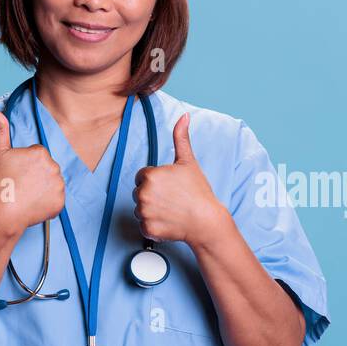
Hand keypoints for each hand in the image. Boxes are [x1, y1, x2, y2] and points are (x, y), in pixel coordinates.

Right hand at [0, 105, 65, 240]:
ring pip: (51, 184)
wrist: (1, 213)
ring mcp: (59, 186)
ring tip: (25, 195)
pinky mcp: (60, 203)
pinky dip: (46, 203)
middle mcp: (54, 167)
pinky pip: (55, 200)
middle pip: (46, 169)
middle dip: (35, 176)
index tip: (15, 173)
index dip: (24, 165)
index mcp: (41, 152)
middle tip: (19, 185)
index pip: (36, 156)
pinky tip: (33, 204)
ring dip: (42, 188)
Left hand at [132, 113, 226, 246]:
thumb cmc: (198, 191)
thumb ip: (181, 138)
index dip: (157, 181)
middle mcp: (142, 193)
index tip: (171, 187)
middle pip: (139, 192)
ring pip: (140, 209)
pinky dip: (154, 226)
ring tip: (171, 211)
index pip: (142, 176)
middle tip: (172, 199)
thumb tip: (184, 116)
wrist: (206, 221)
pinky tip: (168, 222)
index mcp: (149, 175)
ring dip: (152, 211)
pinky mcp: (147, 229)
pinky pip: (143, 226)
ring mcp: (144, 212)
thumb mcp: (188, 162)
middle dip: (152, 196)